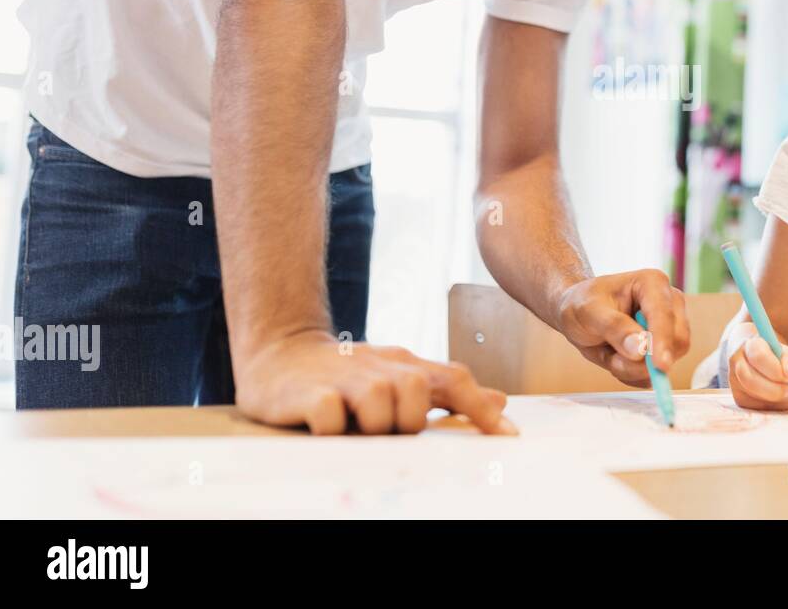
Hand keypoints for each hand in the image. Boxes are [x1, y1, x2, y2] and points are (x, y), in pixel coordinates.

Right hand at [235, 329, 516, 434]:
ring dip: (372, 426)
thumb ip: (446, 390)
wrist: (280, 351)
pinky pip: (331, 415)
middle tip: (386, 430)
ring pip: (379, 403)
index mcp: (406, 365)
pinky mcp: (312, 392)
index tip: (507, 436)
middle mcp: (381, 367)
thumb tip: (500, 400)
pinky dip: (333, 428)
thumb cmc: (348, 375)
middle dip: (409, 420)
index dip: (480, 407)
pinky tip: (327, 429)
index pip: (453, 378)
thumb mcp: (399, 376)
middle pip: (417, 391)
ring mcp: (346, 377)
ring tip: (354, 430)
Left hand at [556, 269, 689, 385]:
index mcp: (653, 283)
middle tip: (613, 359)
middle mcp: (669, 303)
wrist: (577, 313)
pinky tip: (617, 359)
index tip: (659, 366)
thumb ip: (614, 328)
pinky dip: (633, 375)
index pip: (665, 315)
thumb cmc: (582, 304)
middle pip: (678, 341)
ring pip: (667, 362)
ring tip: (610, 353)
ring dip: (634, 368)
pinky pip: (655, 375)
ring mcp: (669, 328)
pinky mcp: (663, 349)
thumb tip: (641, 350)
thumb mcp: (588, 312)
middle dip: (645, 360)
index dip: (663, 341)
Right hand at [727, 322, 787, 410]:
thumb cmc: (775, 354)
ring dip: (776, 400)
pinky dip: (773, 406)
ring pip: (753, 397)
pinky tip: (778, 398)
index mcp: (749, 344)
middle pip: (750, 380)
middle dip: (775, 390)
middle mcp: (736, 361)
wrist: (756, 356)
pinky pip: (757, 408)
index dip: (776, 370)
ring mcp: (734, 381)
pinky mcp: (739, 397)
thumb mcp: (787, 351)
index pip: (759, 356)